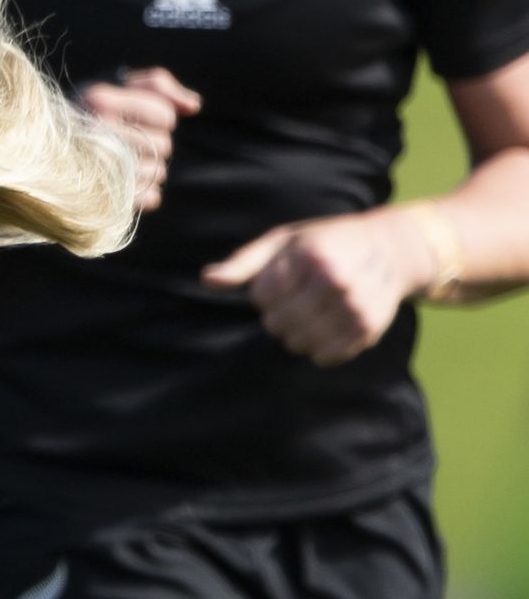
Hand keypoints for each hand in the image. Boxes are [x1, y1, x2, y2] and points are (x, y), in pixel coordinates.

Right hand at [77, 68, 200, 212]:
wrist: (37, 153)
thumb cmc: (85, 112)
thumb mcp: (113, 85)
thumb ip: (157, 85)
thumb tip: (194, 107)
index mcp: (98, 100)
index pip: (165, 114)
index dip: (159, 117)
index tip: (133, 119)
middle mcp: (96, 133)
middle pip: (164, 145)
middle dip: (152, 143)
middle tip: (124, 142)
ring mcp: (97, 168)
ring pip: (159, 172)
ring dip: (148, 168)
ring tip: (120, 162)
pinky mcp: (102, 198)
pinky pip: (152, 197)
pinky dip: (144, 192)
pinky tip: (123, 182)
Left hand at [201, 207, 438, 366]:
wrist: (391, 249)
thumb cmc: (324, 243)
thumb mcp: (283, 241)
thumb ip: (243, 263)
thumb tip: (207, 279)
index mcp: (309, 255)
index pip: (261, 297)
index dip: (265, 293)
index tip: (282, 282)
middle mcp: (334, 280)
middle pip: (277, 323)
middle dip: (278, 316)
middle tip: (296, 301)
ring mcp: (354, 306)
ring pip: (298, 343)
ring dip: (296, 335)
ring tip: (310, 314)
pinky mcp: (369, 328)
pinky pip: (325, 356)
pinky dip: (318, 349)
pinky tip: (326, 327)